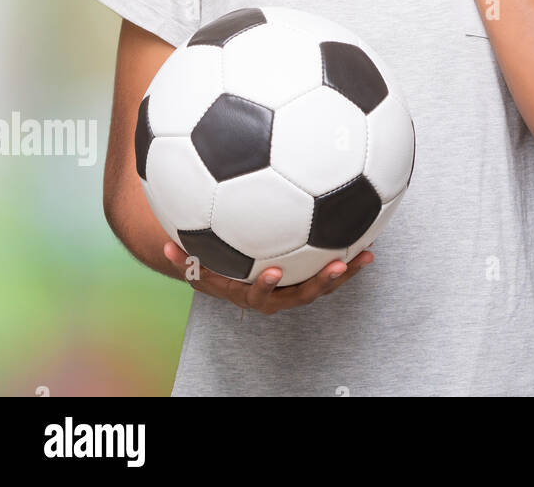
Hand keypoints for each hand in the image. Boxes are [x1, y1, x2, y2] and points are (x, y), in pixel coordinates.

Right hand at [163, 240, 372, 315]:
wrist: (232, 277)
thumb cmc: (213, 266)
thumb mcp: (197, 265)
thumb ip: (184, 258)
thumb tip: (165, 244)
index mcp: (251, 294)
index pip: (259, 295)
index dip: (266, 287)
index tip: (273, 272)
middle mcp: (277, 296)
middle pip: (302, 295)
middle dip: (321, 283)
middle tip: (336, 266)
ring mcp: (296, 288)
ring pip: (323, 285)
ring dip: (345, 273)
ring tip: (366, 255)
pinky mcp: (310, 276)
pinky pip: (330, 269)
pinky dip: (348, 258)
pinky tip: (368, 238)